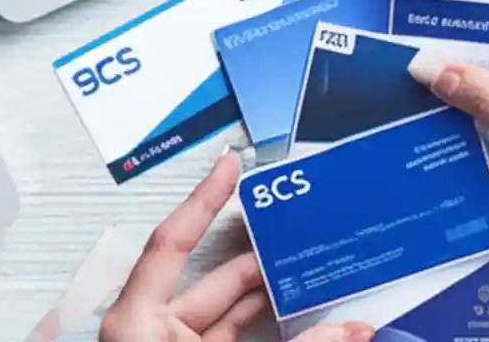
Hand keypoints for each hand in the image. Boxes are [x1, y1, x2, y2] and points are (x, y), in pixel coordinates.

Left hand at [99, 153, 375, 341]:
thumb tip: (352, 331)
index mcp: (136, 321)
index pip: (172, 241)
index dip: (204, 199)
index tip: (228, 164)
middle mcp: (150, 331)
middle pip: (212, 276)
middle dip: (260, 253)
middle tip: (295, 225)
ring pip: (226, 309)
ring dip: (269, 293)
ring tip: (310, 269)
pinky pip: (230, 335)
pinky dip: (263, 324)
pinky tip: (299, 314)